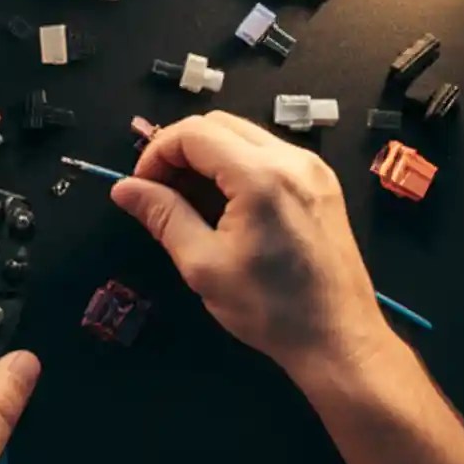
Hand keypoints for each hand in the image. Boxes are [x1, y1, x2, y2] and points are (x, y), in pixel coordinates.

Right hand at [111, 112, 393, 375]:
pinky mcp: (322, 184)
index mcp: (261, 176)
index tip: (141, 188)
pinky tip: (226, 206)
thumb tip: (124, 188)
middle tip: (160, 193)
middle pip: (218, 125)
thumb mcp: (204, 265)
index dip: (156, 153)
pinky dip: (237, 166)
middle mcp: (292, 158)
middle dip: (180, 150)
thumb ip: (163, 216)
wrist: (340, 339)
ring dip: (208, 157)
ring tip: (189, 202)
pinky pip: (268, 154)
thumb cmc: (271, 309)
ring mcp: (312, 168)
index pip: (194, 133)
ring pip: (243, 136)